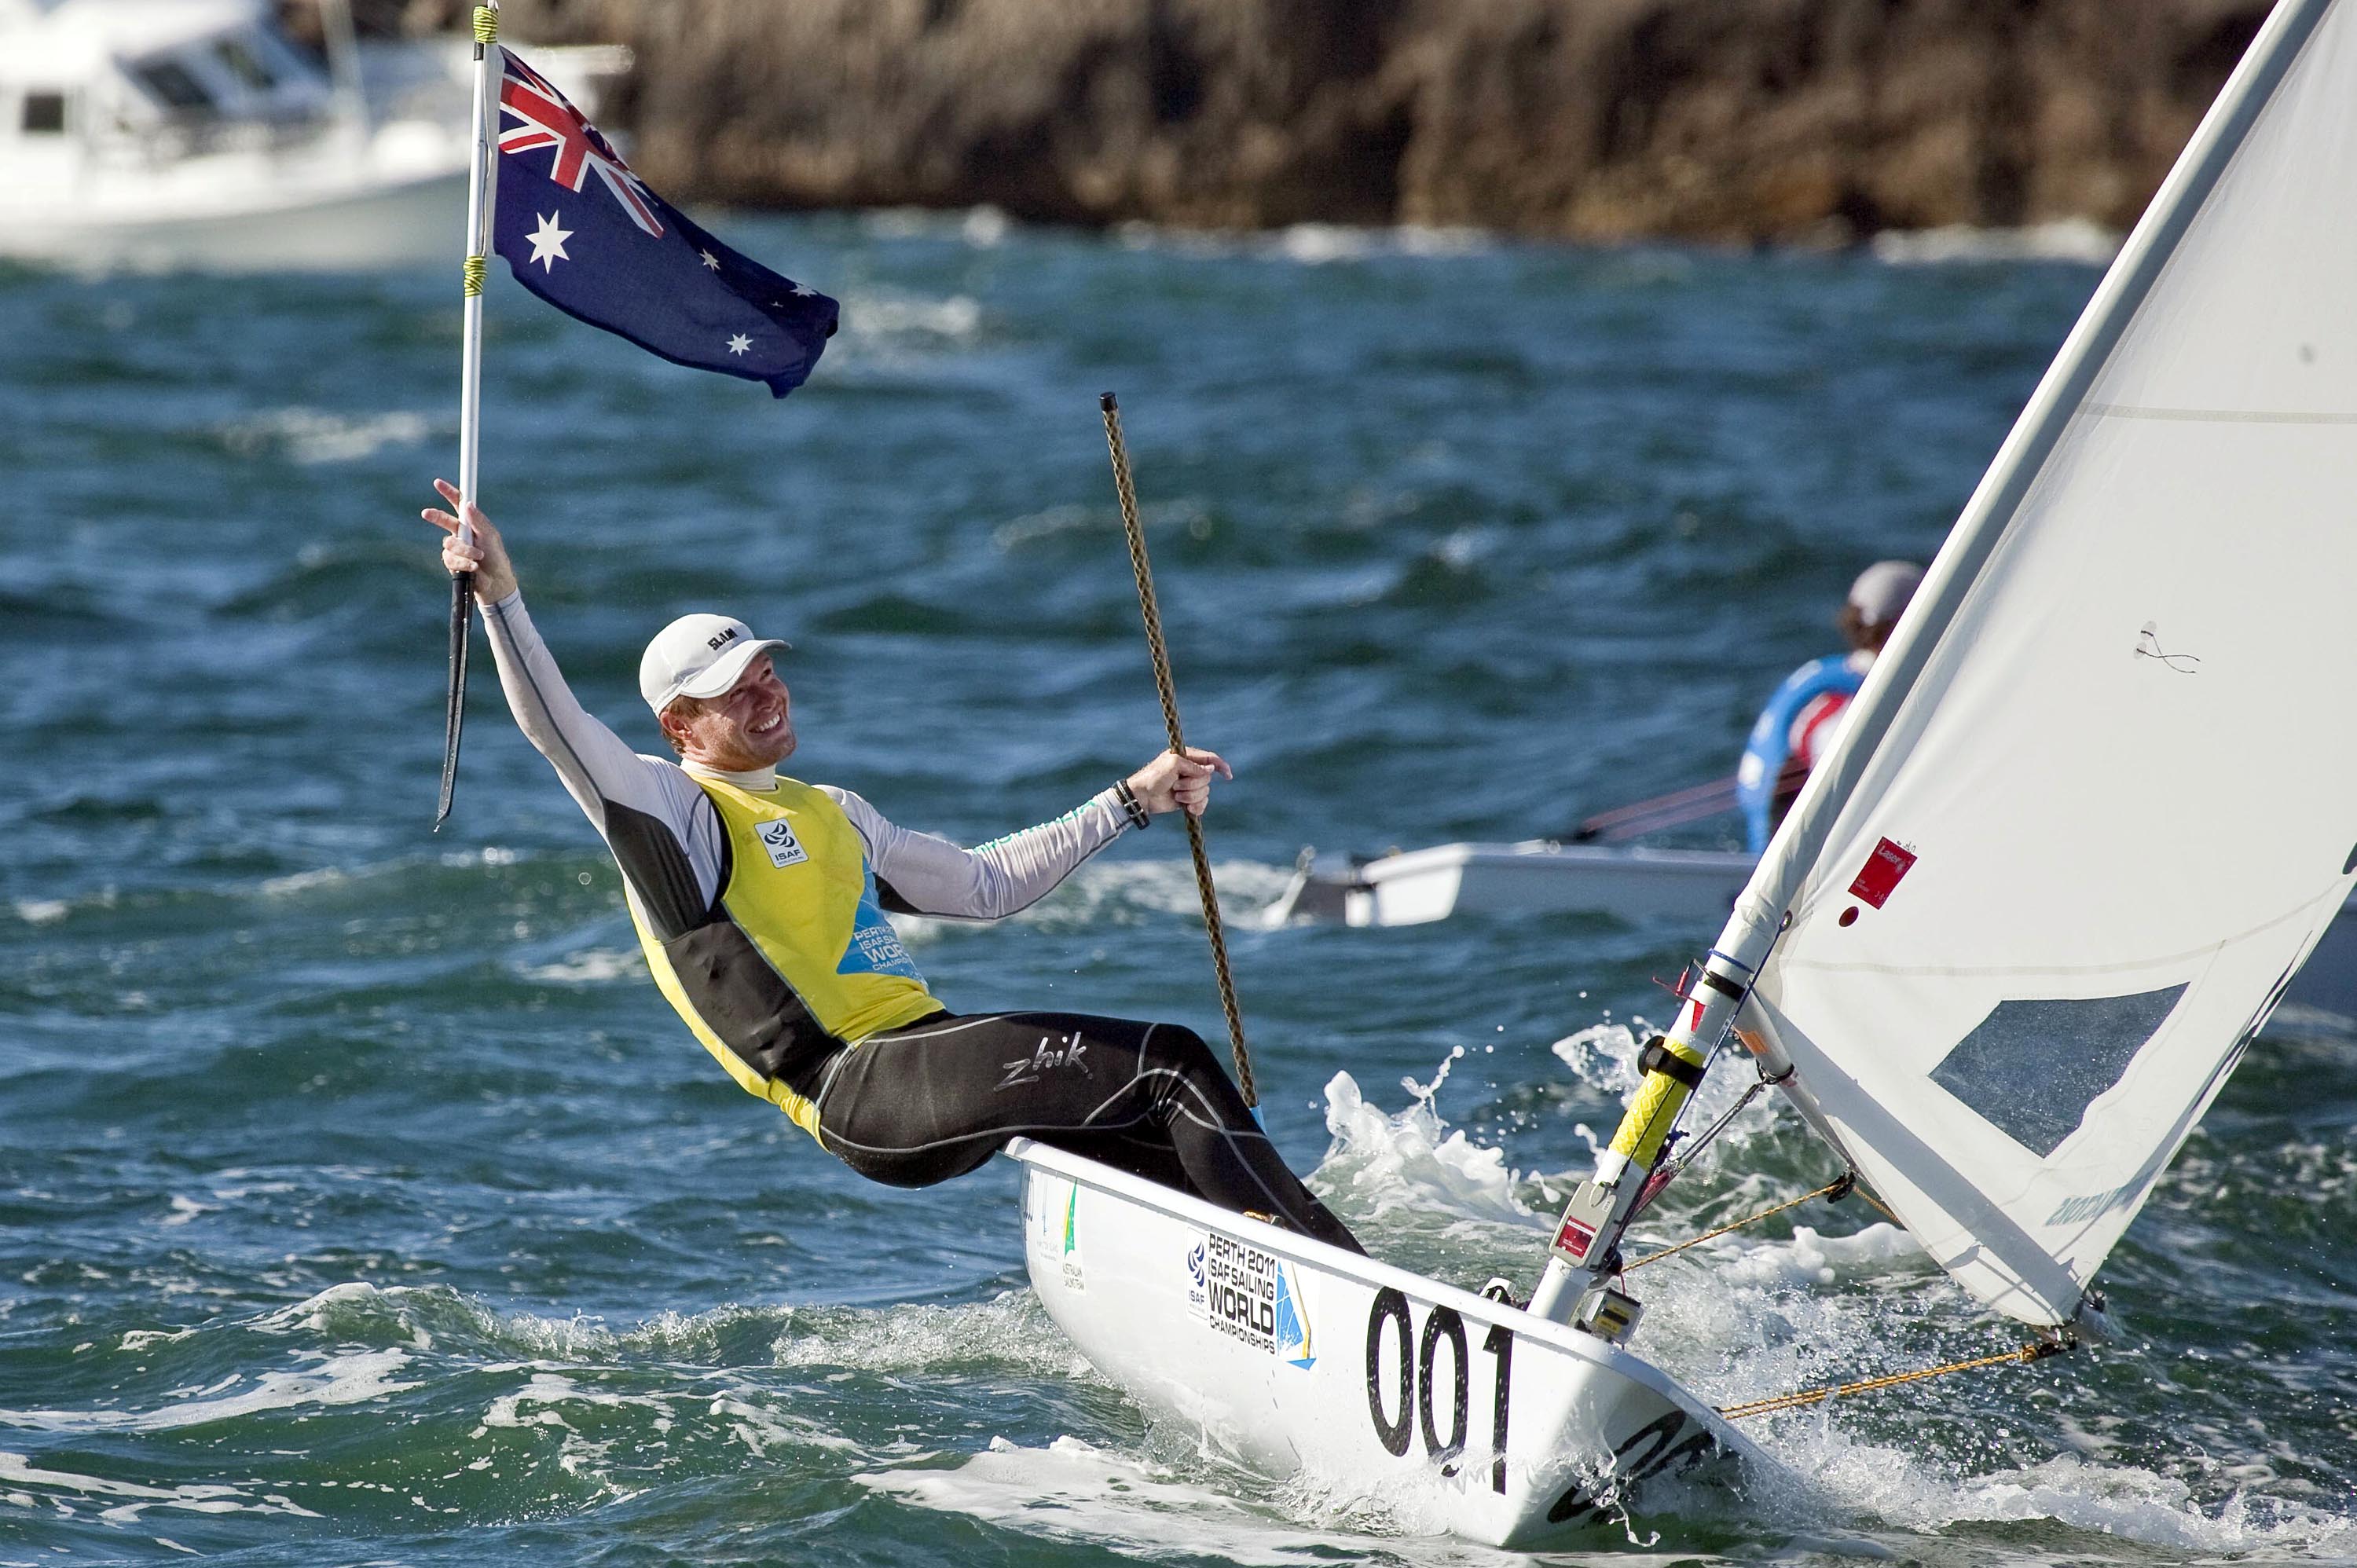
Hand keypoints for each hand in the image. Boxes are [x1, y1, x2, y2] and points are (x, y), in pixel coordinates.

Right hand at [421, 478, 517, 602]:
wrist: (496, 582)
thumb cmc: (496, 557)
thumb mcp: (490, 536)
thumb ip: (478, 520)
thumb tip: (467, 503)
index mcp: (470, 523)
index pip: (458, 504)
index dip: (448, 493)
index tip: (437, 483)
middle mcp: (460, 533)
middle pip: (444, 520)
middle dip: (435, 516)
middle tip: (426, 513)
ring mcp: (454, 548)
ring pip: (449, 543)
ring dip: (465, 550)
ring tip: (479, 557)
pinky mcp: (451, 562)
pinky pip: (450, 558)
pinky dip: (463, 562)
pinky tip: (474, 567)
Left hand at [1126, 747, 1231, 818]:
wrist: (1143, 797)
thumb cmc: (1154, 777)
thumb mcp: (1173, 764)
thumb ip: (1194, 766)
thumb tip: (1211, 770)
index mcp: (1188, 757)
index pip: (1210, 759)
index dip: (1221, 766)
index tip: (1228, 776)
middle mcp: (1191, 770)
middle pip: (1207, 778)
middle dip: (1193, 785)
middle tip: (1176, 785)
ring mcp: (1190, 785)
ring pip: (1205, 792)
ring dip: (1190, 796)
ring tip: (1176, 795)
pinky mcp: (1188, 799)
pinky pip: (1202, 804)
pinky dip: (1196, 807)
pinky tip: (1187, 808)